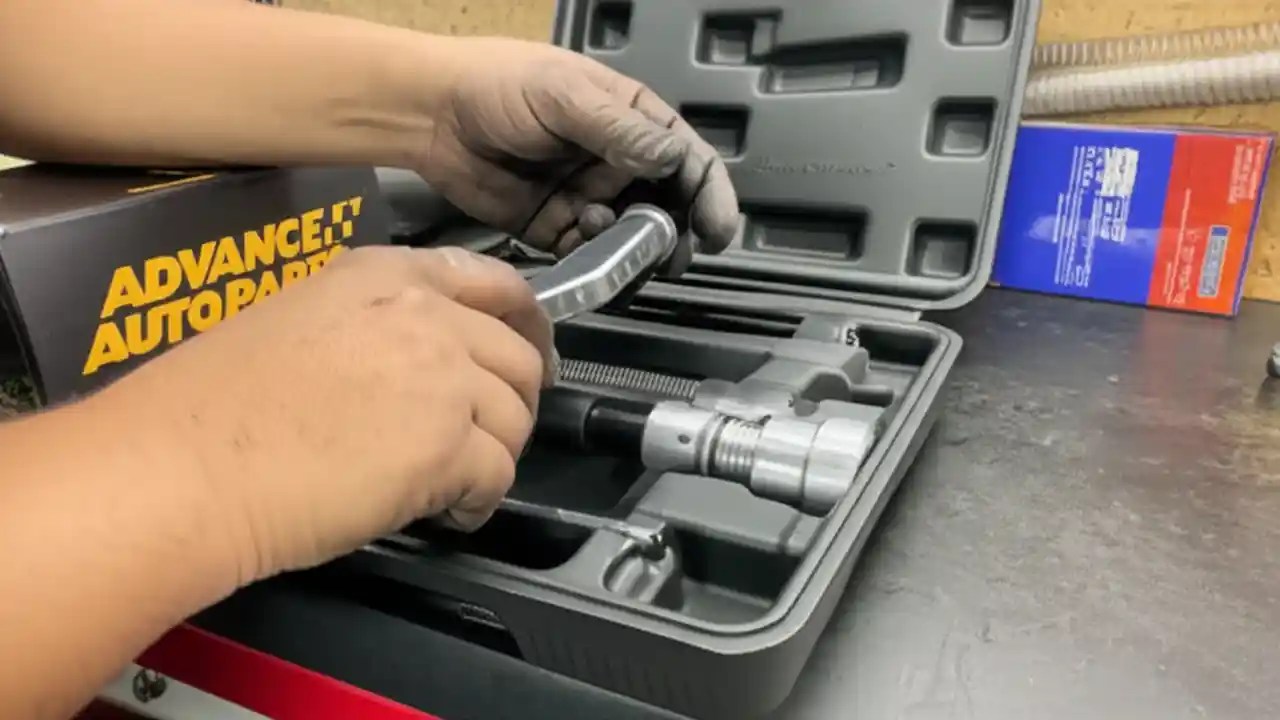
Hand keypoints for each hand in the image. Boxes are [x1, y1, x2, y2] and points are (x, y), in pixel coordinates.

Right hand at [89, 246, 553, 583]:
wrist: (182, 466)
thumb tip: (414, 365)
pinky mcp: (447, 447)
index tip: (534, 350)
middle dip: (515, 401)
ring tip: (458, 483)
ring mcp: (441, 379)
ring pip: (516, 420)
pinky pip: (498, 476)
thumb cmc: (210, 407)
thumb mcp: (296, 320)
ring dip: (496, 455)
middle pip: (518, 356)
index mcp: (383, 275)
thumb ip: (371, 326)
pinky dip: (481, 501)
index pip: (495, 282)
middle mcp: (424, 316)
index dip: (528, 322)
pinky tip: (450, 513)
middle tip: (493, 436)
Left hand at [419, 37, 739, 265]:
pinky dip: (595, 257)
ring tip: (626, 250)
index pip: (688, 161)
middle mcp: (616, 162)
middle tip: (672, 255)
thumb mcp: (565, 96)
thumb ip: (619, 131)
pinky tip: (582, 236)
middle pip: (666, 207)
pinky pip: (587, 253)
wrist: (432, 115)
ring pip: (630, 236)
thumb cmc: (500, 86)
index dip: (710, 196)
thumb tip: (673, 159)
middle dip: (676, 233)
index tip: (716, 230)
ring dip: (635, 250)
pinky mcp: (554, 228)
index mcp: (631, 121)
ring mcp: (587, 197)